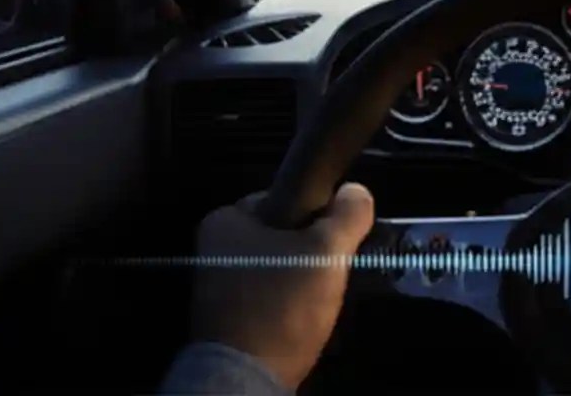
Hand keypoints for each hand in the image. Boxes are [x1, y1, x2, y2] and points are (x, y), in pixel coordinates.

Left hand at [188, 183, 374, 389]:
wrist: (248, 378)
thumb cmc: (282, 306)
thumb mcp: (326, 252)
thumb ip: (347, 216)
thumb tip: (357, 192)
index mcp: (225, 220)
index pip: (283, 198)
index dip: (316, 215)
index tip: (334, 237)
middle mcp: (213, 248)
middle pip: (282, 235)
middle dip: (311, 251)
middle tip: (333, 268)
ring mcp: (216, 285)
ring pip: (278, 267)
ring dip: (302, 279)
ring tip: (321, 296)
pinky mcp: (227, 317)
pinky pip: (269, 296)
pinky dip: (288, 304)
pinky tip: (304, 317)